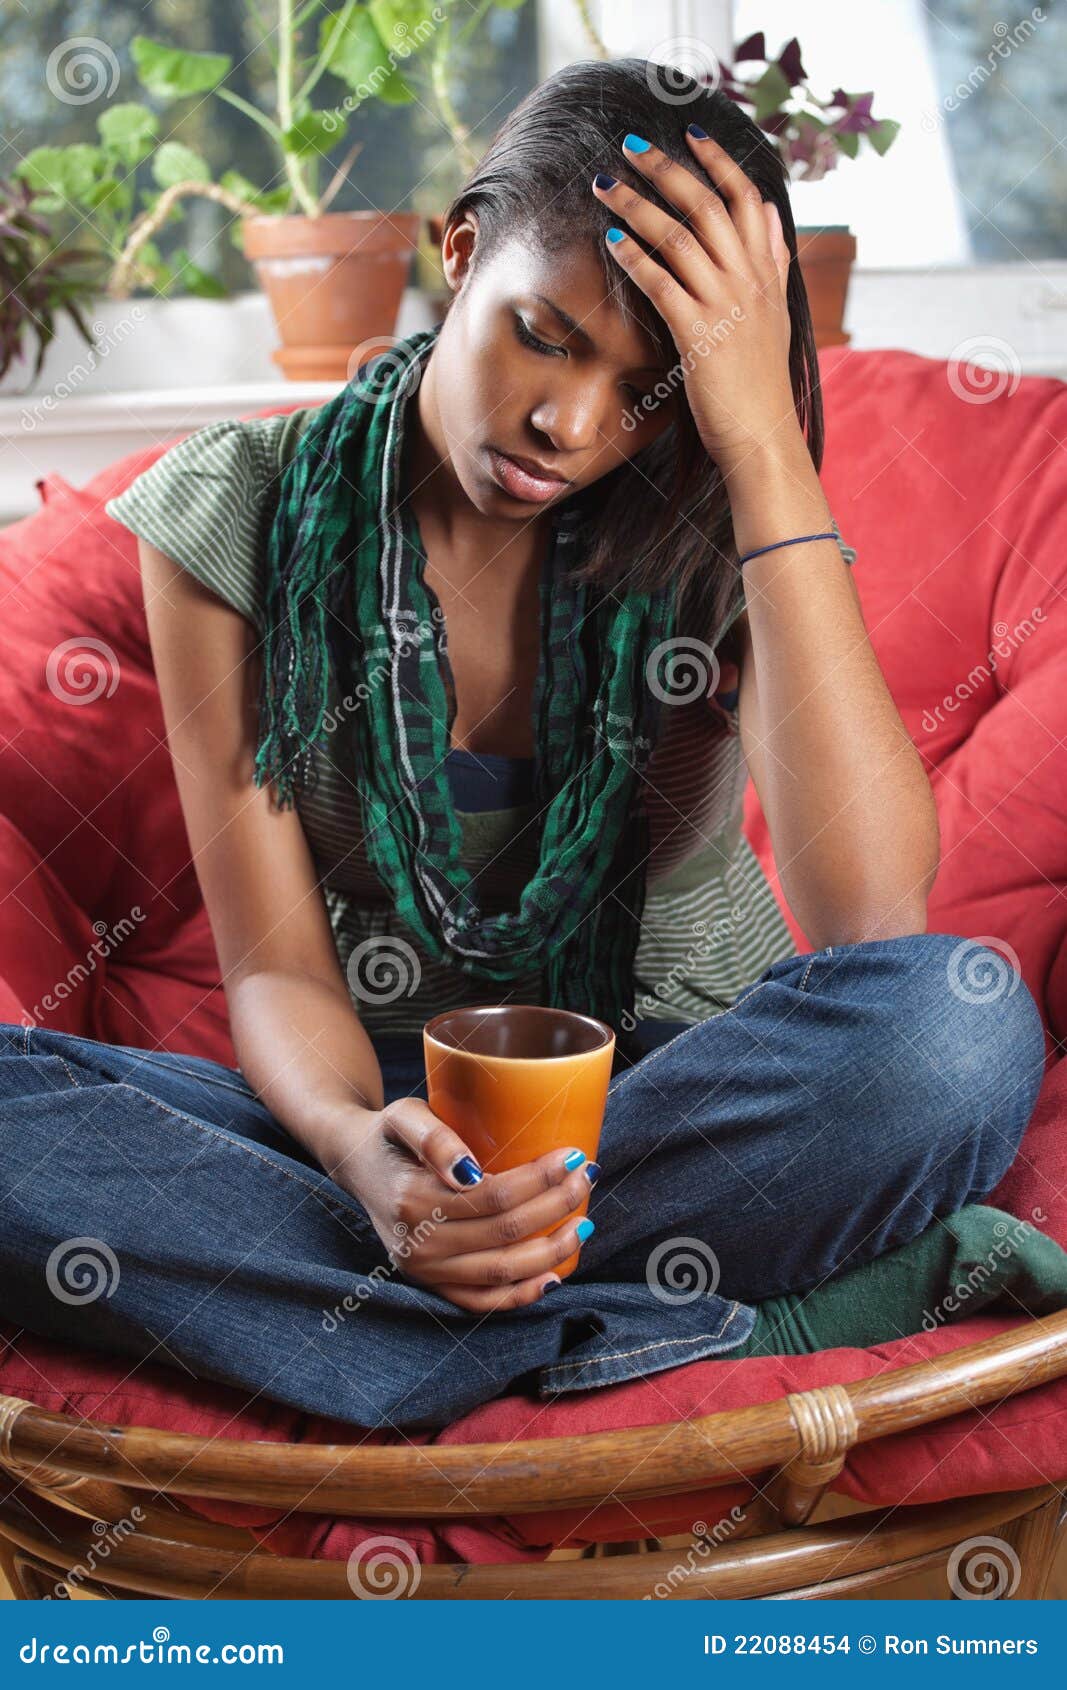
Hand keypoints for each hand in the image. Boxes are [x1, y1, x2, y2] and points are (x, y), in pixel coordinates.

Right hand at [322, 1096, 597, 1312]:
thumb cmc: (389, 1134)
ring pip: (501, 1272)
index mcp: (412, 1200)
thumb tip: (469, 1171)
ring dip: (552, 1251)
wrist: (356, 1163)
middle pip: (505, 1233)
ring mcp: (424, 1271)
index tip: (574, 1155)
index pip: (493, 1196)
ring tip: (584, 1223)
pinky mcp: (431, 1285)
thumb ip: (434, 1138)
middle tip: (588, 1176)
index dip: (540, 1179)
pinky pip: (482, 1302)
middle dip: (557, 1206)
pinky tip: (554, 1275)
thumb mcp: (404, 1115)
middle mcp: (417, 1245)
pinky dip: (522, 1294)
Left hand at [593, 127, 798, 475]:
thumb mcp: (776, 314)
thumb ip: (773, 260)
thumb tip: (770, 211)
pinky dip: (635, 257)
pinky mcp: (700, 336)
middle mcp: (749, 281)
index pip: (745, 197)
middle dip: (666, 168)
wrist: (763, 438)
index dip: (717, 161)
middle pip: (706, 205)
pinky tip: (611, 241)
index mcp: (766, 273)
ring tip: (604, 184)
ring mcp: (726, 306)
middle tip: (630, 145)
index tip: (691, 132)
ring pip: (679, 237)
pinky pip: (663, 284)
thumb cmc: (760, 384)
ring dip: (637, 204)